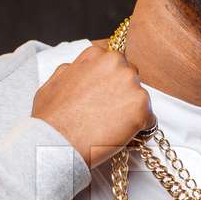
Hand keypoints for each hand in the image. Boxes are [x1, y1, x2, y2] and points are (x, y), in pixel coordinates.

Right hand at [32, 44, 154, 167]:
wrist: (55, 143)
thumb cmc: (50, 118)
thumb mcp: (53, 82)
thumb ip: (73, 70)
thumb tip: (79, 70)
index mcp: (97, 55)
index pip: (114, 62)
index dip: (109, 81)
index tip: (103, 94)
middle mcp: (117, 64)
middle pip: (130, 77)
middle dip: (122, 93)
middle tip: (108, 113)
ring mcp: (131, 85)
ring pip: (140, 98)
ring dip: (130, 111)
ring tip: (111, 127)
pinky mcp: (142, 108)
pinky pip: (150, 120)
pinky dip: (140, 129)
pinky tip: (122, 136)